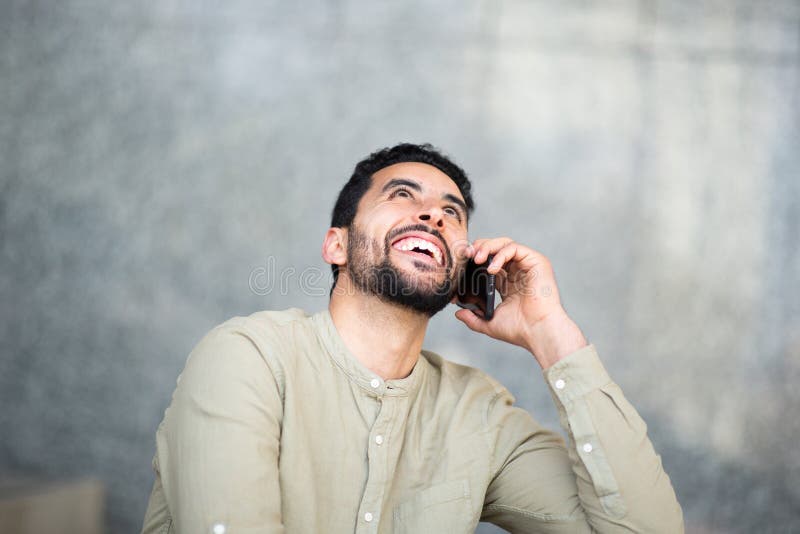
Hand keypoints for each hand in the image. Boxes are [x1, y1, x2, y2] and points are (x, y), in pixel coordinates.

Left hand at [454, 238, 586, 368]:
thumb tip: (458, 313)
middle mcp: (519, 271)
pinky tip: (491, 269)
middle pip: (496, 248)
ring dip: (487, 247)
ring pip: (504, 244)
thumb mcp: (490, 323)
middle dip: (480, 247)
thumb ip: (473, 318)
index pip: (490, 262)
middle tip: (467, 255)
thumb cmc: (519, 329)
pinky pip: (514, 248)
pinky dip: (500, 255)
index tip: (461, 263)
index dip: (475, 260)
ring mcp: (528, 265)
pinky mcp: (536, 261)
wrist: (537, 332)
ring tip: (477, 259)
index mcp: (509, 283)